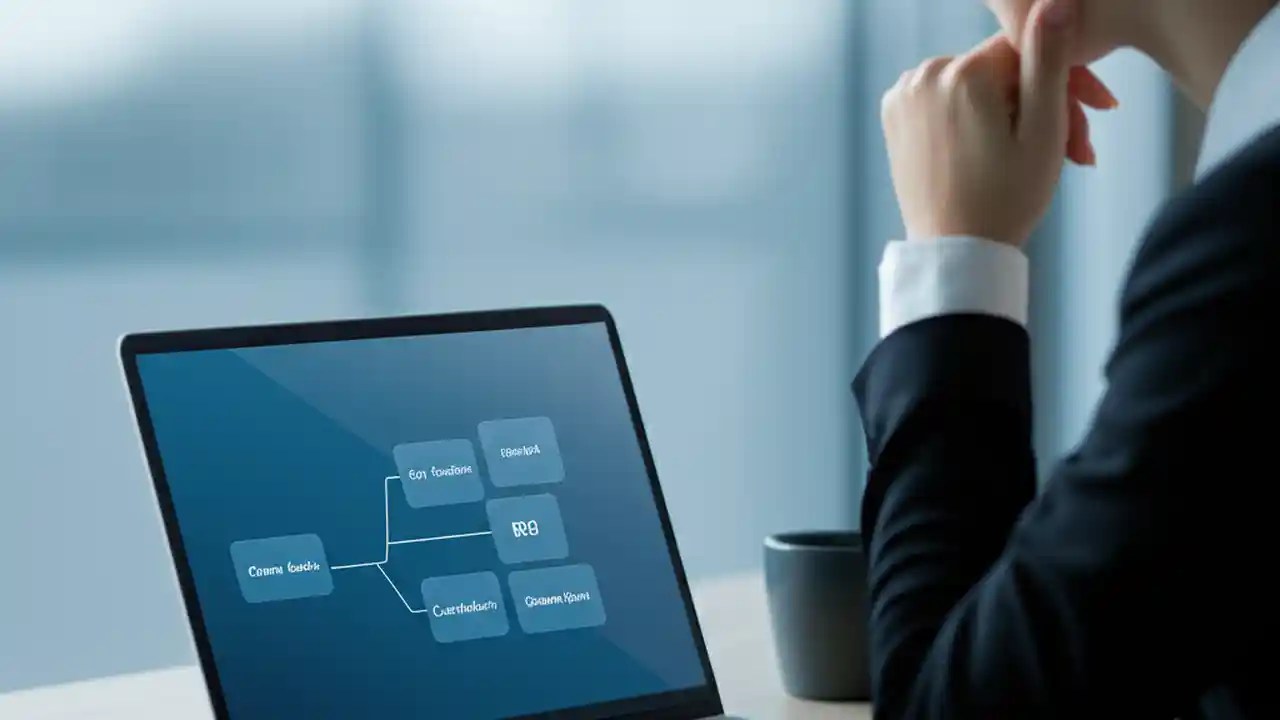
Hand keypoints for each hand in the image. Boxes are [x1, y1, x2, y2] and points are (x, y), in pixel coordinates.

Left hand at [881, 0, 1114, 246]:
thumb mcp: (1042, 127)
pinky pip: (950, 103)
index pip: (1029, 50)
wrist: (955, 253)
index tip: (1100, 112)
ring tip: (1047, 159)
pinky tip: (1002, 153)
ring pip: (979, 88)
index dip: (1069, 78)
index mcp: (960, 72)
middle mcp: (923, 75)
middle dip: (1046, 105)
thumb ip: (1047, 58)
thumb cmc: (1006, 198)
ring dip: (1016, 115)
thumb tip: (1055, 0)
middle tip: (1081, 151)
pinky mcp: (895, 117)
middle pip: (1003, 73)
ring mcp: (903, 96)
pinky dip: (978, 121)